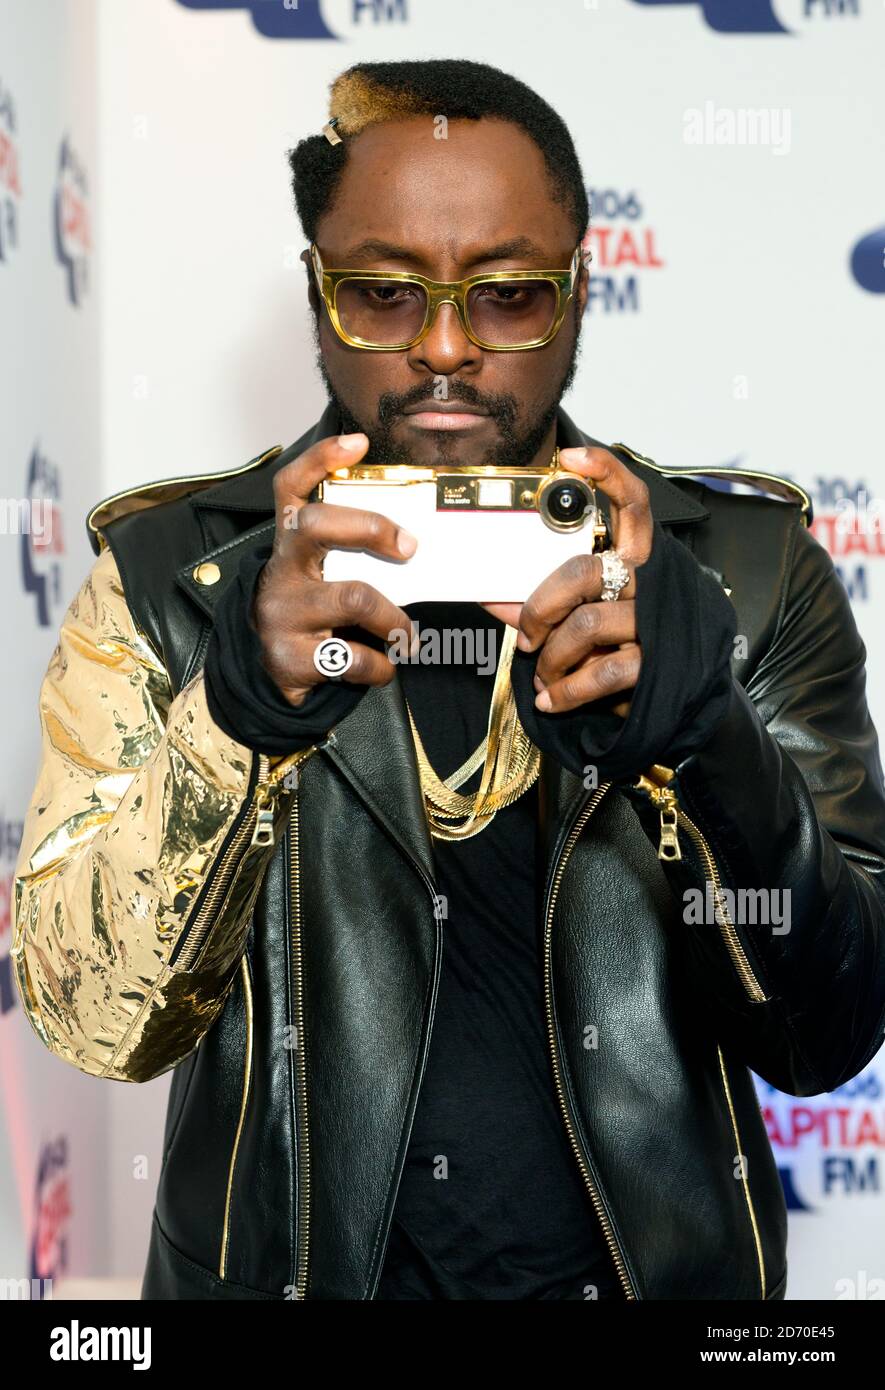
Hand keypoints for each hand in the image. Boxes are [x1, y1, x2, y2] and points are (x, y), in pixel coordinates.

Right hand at [254, 433, 417, 706]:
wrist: (271, 669)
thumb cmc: (314, 608)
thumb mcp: (323, 570)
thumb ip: (352, 548)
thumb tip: (415, 537)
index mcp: (291, 542)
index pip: (291, 487)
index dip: (319, 459)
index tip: (358, 443)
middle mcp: (281, 570)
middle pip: (316, 527)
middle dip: (372, 529)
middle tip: (410, 548)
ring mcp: (282, 613)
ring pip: (355, 598)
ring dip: (395, 619)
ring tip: (407, 633)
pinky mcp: (289, 658)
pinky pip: (353, 658)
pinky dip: (380, 665)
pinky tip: (383, 664)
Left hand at [482, 446, 652, 716]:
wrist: (663, 704)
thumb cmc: (611, 650)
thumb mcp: (575, 618)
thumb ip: (537, 601)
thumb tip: (486, 591)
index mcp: (632, 560)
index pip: (632, 504)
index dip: (607, 473)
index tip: (570, 459)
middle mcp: (648, 583)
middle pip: (584, 571)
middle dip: (541, 606)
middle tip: (527, 635)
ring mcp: (654, 623)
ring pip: (585, 625)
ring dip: (551, 657)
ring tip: (545, 674)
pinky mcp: (655, 664)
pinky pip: (600, 672)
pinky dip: (565, 691)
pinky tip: (553, 700)